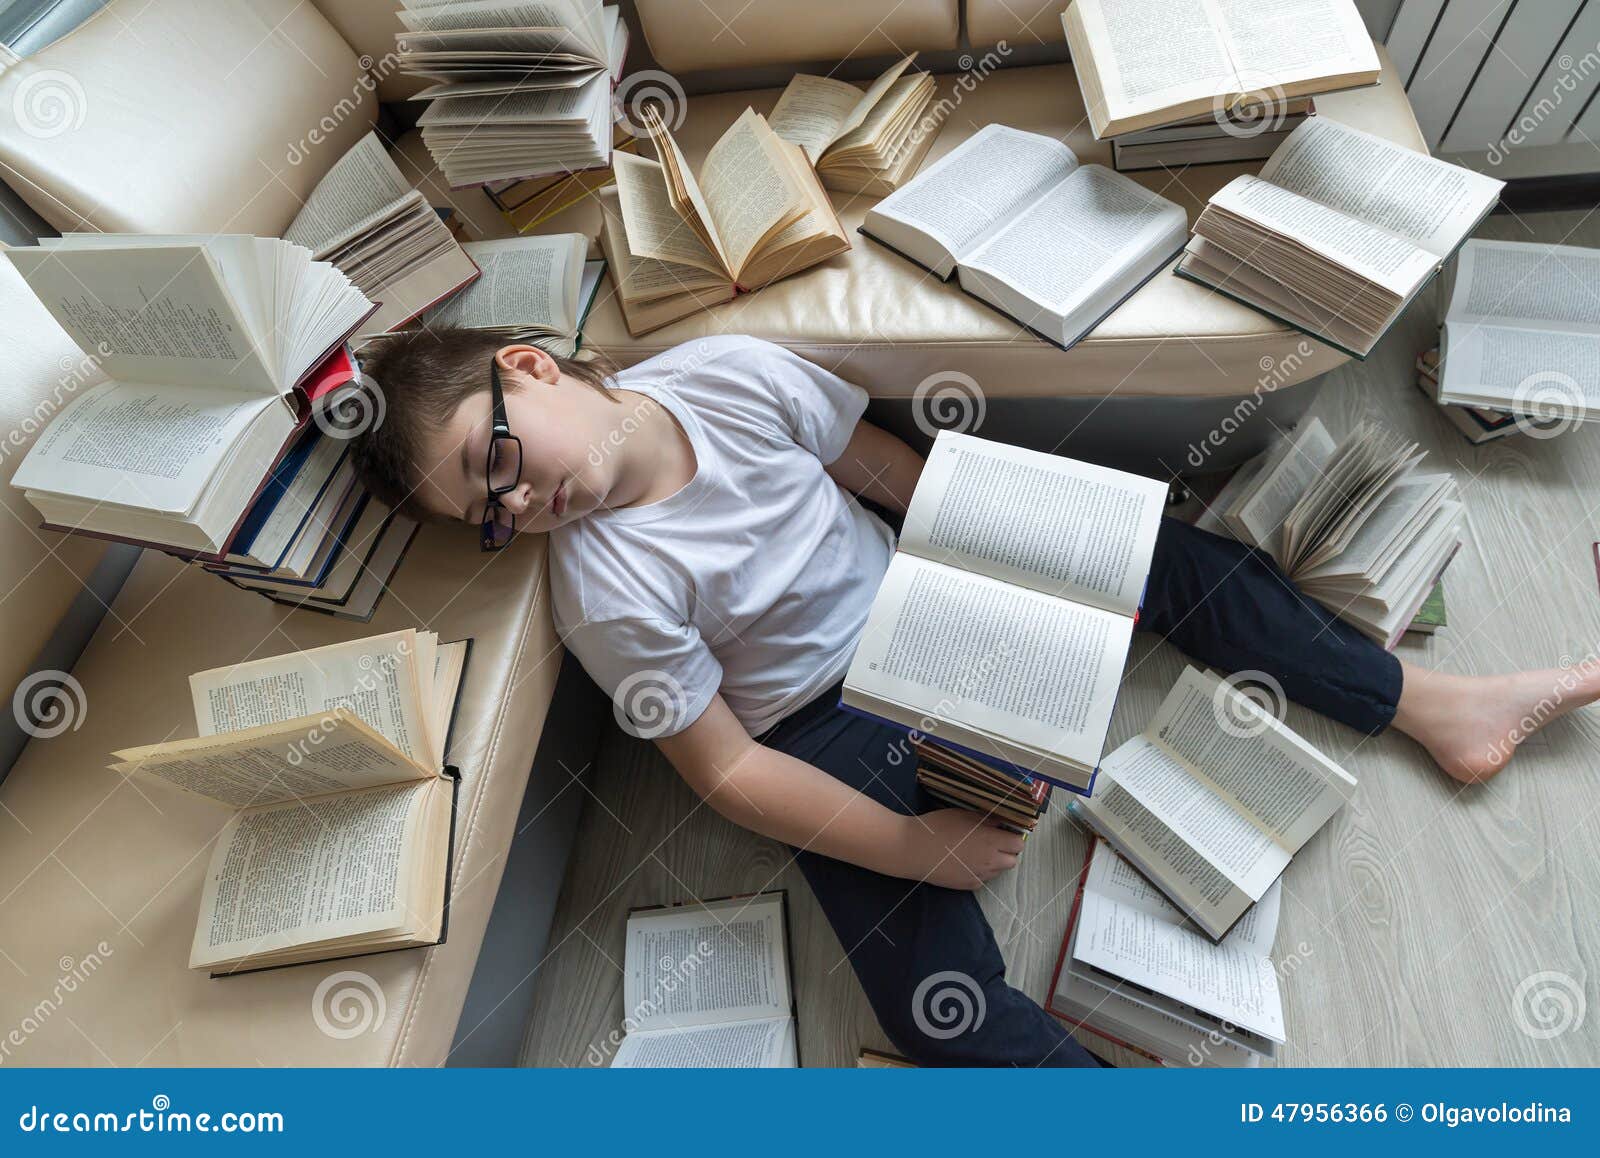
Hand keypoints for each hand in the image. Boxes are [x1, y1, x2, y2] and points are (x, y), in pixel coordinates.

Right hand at [899, 809, 1024, 889]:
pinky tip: (964, 861)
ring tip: (975, 851)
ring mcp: (979, 876)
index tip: (1004, 832)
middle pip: (1013, 860)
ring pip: (999, 871)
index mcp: (990, 841)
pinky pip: (983, 879)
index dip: (1013, 837)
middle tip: (991, 841)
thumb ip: (987, 820)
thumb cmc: (937, 826)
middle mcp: (989, 861)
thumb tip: (1002, 823)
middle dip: (1007, 851)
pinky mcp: (968, 886)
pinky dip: (980, 871)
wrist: (913, 850)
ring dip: (994, 862)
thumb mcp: (963, 815)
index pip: (1018, 844)